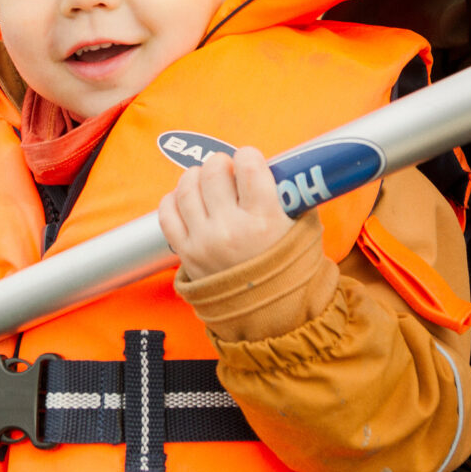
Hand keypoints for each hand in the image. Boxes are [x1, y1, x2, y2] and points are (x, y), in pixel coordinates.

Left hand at [157, 145, 297, 279]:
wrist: (270, 315)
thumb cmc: (289, 268)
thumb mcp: (302, 228)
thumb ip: (291, 196)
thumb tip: (280, 168)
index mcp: (264, 219)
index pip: (248, 165)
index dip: (248, 156)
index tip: (249, 160)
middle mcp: (230, 229)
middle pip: (213, 171)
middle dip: (222, 164)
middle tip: (228, 171)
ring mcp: (204, 242)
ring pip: (187, 186)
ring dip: (197, 176)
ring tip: (208, 182)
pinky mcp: (186, 253)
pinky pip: (167, 213)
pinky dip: (175, 199)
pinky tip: (188, 199)